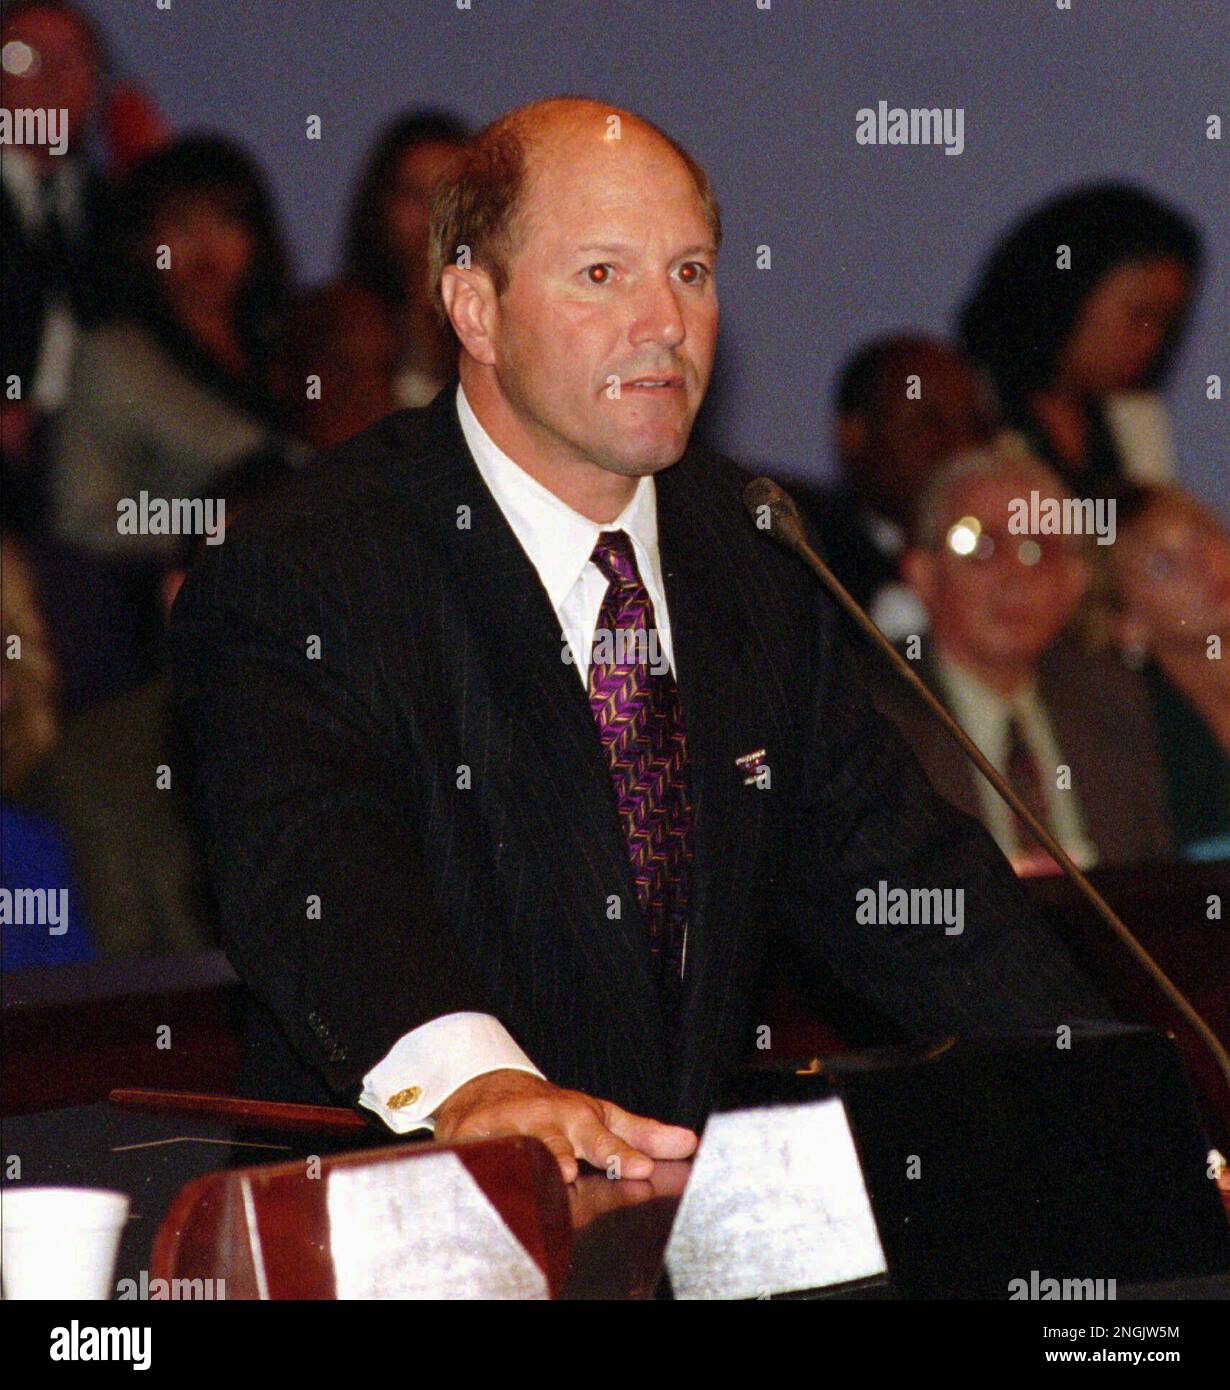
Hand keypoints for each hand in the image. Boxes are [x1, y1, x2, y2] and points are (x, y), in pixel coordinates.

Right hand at [432, 1069, 697, 1182]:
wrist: (490, 1091)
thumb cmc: (555, 1113)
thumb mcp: (600, 1118)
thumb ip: (642, 1135)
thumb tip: (689, 1143)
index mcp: (580, 1118)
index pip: (603, 1139)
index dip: (621, 1155)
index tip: (641, 1168)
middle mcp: (546, 1121)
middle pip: (558, 1139)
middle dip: (567, 1153)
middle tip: (574, 1170)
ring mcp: (509, 1128)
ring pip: (519, 1145)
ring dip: (532, 1157)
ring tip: (547, 1171)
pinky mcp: (470, 1136)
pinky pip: (475, 1153)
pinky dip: (480, 1162)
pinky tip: (487, 1173)